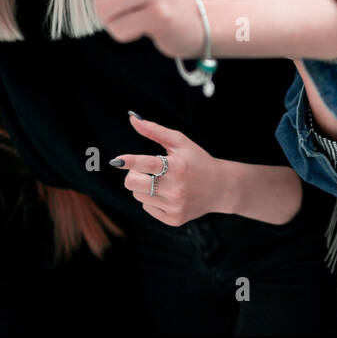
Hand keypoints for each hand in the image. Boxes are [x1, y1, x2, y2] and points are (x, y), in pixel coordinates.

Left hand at [112, 113, 230, 226]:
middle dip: (132, 174)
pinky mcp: (173, 219)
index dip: (130, 161)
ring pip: (138, 195)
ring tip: (162, 182)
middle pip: (133, 183)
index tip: (116, 161)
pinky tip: (168, 194)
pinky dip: (152, 199)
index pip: (148, 163)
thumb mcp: (180, 142)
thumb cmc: (197, 160)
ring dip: (144, 187)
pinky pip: (147, 207)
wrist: (220, 188)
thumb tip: (132, 118)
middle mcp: (176, 188)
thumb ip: (155, 130)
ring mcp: (174, 205)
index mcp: (178, 166)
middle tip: (143, 170)